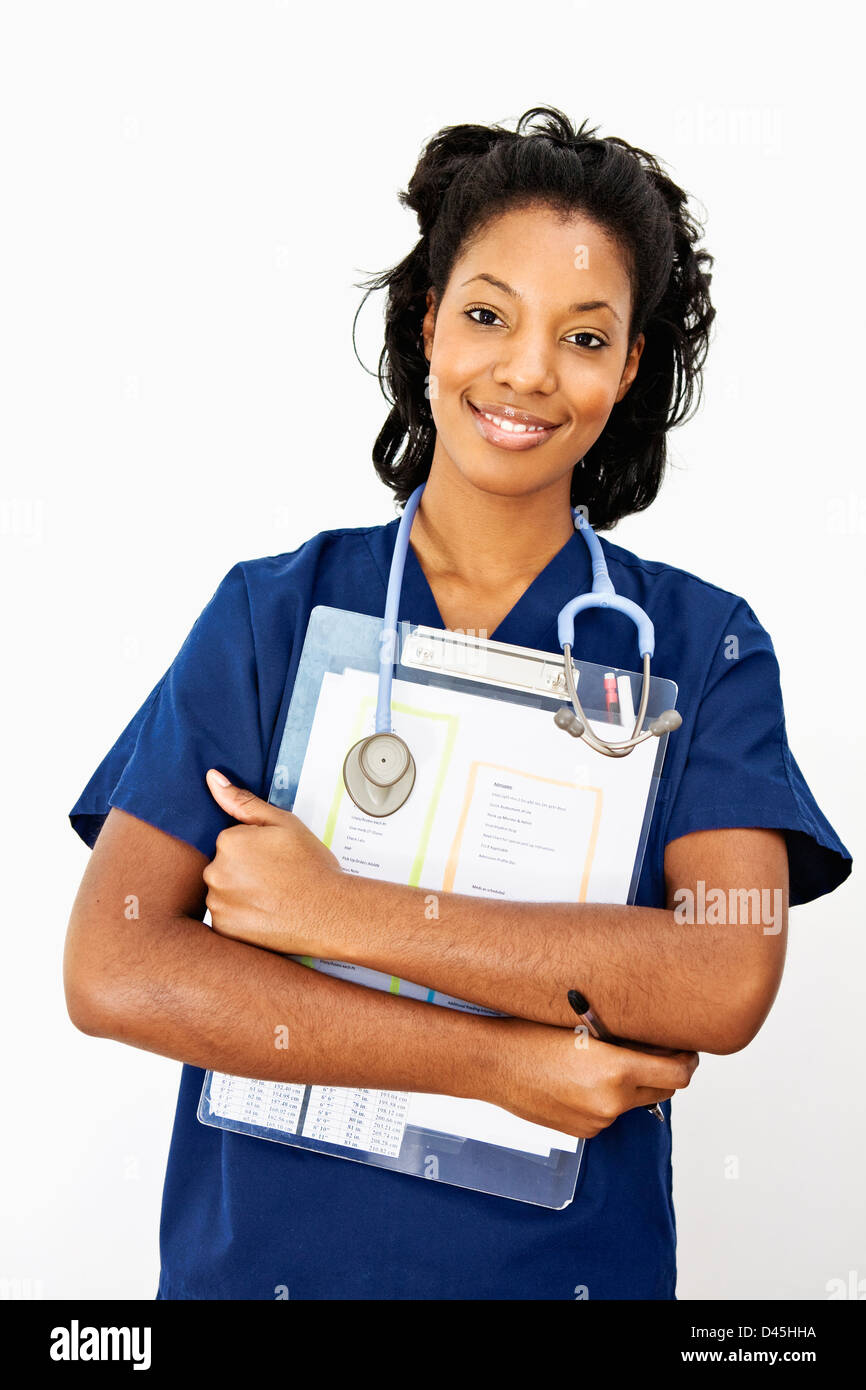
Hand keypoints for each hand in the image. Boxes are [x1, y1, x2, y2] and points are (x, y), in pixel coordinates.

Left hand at [202, 769, 343, 956]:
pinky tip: (266, 915)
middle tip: (276, 880)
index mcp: (228, 841)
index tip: (276, 859)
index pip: (230, 841)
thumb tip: (212, 777)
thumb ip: (244, 802)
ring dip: (241, 895)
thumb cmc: (311, 867)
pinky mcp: (224, 930)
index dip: (255, 849)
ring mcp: (217, 904)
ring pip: (223, 893)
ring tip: (273, 899)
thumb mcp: (284, 824)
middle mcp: (214, 872)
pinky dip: (241, 917)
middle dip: (244, 871)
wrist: (331, 913)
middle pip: (223, 867)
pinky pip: (226, 918)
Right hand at [489, 1017, 698, 1138]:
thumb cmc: (530, 1035)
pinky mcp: (583, 1131)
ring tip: (605, 1059)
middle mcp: (611, 1102)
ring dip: (632, 1084)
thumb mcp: (585, 1025)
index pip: (676, 1075)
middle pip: (663, 1092)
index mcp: (616, 1071)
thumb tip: (656, 1041)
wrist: (493, 1063)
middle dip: (664, 1072)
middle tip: (657, 1050)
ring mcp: (597, 1121)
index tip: (686, 1052)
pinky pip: (609, 1113)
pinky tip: (582, 1077)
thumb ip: (625, 1038)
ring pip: (634, 1102)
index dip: (688, 1062)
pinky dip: (607, 1097)